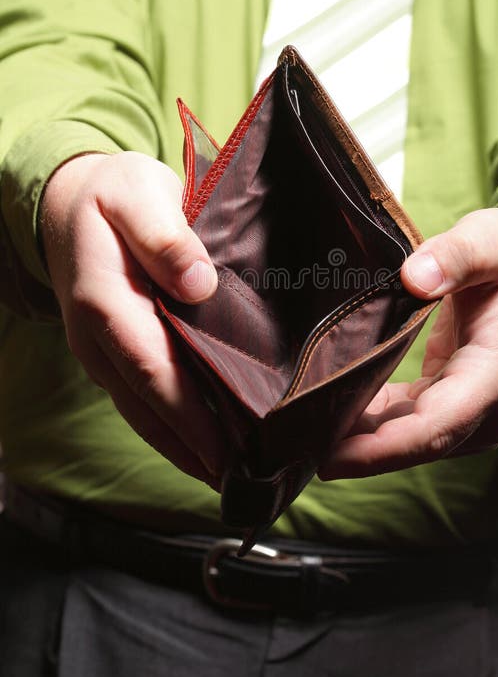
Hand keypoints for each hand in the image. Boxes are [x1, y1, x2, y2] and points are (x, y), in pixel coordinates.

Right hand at [41, 151, 224, 488]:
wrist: (72, 200)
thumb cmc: (114, 194)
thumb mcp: (139, 195)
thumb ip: (164, 237)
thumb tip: (199, 285)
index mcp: (104, 301)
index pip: (152, 370)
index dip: (189, 417)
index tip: (227, 454)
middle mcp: (98, 339)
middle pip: (149, 407)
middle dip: (196, 449)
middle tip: (247, 482)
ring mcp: (104, 351)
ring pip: (145, 412)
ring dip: (186, 447)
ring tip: (236, 477)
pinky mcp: (116, 353)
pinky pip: (145, 399)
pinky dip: (176, 426)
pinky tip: (210, 442)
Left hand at [320, 208, 497, 478]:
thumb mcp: (493, 240)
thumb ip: (455, 257)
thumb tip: (413, 277)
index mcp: (496, 374)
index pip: (435, 426)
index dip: (380, 449)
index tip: (328, 456)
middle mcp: (488, 408)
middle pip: (415, 444)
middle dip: (355, 452)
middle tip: (292, 444)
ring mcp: (473, 413)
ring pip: (408, 439)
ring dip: (358, 439)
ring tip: (300, 429)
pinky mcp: (456, 405)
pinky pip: (408, 423)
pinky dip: (371, 421)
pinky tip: (331, 408)